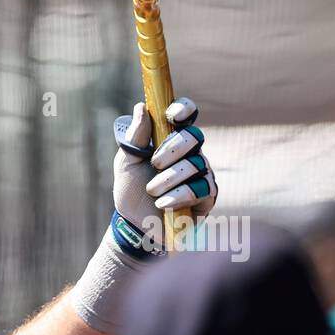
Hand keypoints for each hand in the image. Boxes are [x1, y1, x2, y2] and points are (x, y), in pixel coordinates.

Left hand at [111, 97, 216, 255]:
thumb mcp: (126, 163)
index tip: (172, 115)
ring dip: (170, 178)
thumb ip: (135, 138)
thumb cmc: (131, 191)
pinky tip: (164, 204)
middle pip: (195, 136)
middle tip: (154, 162)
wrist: (135, 226)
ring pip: (197, 163)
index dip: (184, 109)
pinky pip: (203, 188)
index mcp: (170, 140)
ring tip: (152, 191)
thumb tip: (141, 107)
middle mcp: (190, 153)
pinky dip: (180, 195)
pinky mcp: (208, 197)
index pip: (185, 116)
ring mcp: (201, 174)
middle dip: (173, 148)